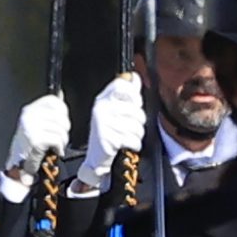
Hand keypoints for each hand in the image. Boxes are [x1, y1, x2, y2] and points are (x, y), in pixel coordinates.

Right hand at [0, 92, 68, 190]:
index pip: (53, 100)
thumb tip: (60, 95)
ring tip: (57, 146)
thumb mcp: (35, 123)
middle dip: (64, 129)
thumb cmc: (27, 147)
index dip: (63, 111)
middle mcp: (29, 116)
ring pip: (61, 129)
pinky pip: (57, 139)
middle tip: (59, 138)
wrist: (16, 167)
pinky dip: (60, 147)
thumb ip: (47, 110)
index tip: (61, 122)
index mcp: (29, 109)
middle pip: (60, 116)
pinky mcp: (35, 140)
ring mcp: (31, 127)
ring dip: (63, 140)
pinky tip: (56, 151)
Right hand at [74, 72, 146, 187]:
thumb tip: (134, 77)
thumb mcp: (115, 110)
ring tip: (129, 137)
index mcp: (103, 99)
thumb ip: (126, 94)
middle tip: (132, 127)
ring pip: (136, 125)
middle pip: (134, 109)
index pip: (121, 85)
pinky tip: (128, 145)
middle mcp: (101, 108)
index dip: (134, 94)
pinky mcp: (107, 138)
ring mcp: (103, 123)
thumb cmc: (109, 133)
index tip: (135, 103)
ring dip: (137, 135)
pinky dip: (134, 144)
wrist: (97, 158)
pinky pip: (132, 138)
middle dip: (139, 121)